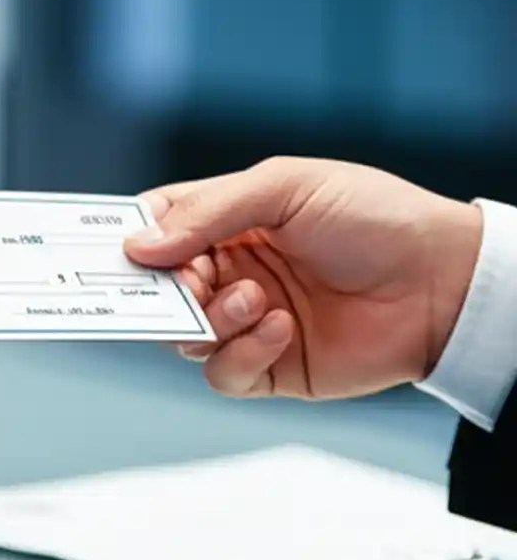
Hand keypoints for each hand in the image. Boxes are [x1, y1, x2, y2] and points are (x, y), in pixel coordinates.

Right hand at [124, 157, 481, 398]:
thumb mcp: (285, 187)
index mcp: (227, 221)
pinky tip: (281, 327)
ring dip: (211, 319)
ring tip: (257, 299)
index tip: (116, 248)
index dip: (131, 238)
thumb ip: (208, 212)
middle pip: (157, 288)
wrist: (443, 283)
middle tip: (183, 281)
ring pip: (183, 335)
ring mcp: (244, 320)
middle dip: (162, 288)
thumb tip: (139, 245)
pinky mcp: (267, 366)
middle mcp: (229, 270)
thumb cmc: (375, 218)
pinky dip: (242, 352)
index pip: (156, 227)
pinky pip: (223, 373)